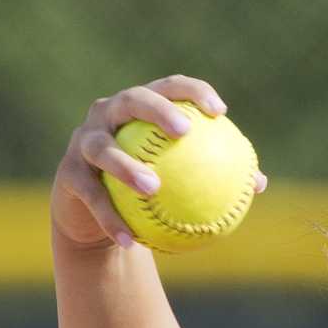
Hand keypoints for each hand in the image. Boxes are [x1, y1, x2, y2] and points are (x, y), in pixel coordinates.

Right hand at [51, 76, 266, 251]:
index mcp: (139, 109)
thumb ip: (216, 176)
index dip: (192, 91)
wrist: (96, 215)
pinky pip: (91, 196)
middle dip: (156, 110)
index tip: (220, 111)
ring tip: (152, 186)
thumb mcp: (182, 182)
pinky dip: (110, 218)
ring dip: (126, 166)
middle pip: (131, 101)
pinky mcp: (67, 173)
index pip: (168, 88)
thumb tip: (260, 183)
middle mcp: (108, 115)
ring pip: (102, 148)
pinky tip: (129, 239)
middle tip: (184, 131)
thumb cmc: (149, 191)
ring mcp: (83, 141)